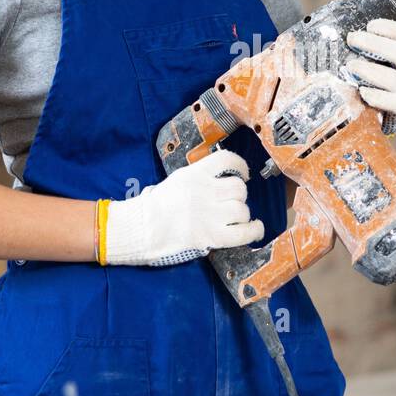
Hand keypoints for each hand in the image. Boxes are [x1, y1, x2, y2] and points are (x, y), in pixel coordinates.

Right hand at [104, 149, 264, 264]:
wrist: (140, 228)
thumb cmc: (150, 207)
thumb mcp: (173, 182)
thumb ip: (195, 180)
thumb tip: (212, 182)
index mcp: (195, 174)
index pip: (227, 159)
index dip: (241, 166)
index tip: (243, 173)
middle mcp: (207, 191)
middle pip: (239, 189)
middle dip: (239, 196)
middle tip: (232, 203)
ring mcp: (211, 214)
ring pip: (242, 209)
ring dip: (242, 214)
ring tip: (235, 219)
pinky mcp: (212, 236)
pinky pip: (243, 232)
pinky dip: (254, 230)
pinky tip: (256, 229)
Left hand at [345, 18, 395, 133]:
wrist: (382, 110)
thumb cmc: (373, 76)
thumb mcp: (373, 58)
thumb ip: (361, 45)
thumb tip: (328, 31)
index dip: (392, 28)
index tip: (369, 26)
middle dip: (375, 44)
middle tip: (352, 40)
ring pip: (393, 79)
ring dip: (370, 71)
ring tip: (350, 67)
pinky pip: (393, 103)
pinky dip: (377, 97)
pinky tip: (362, 92)